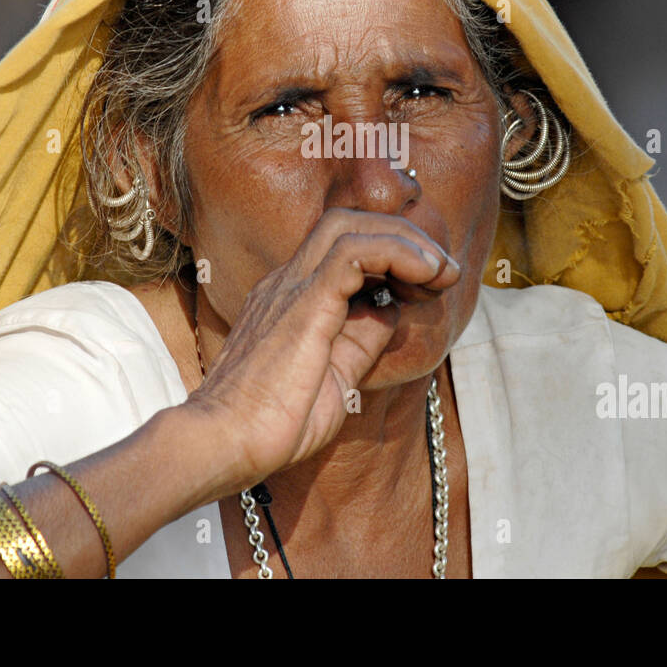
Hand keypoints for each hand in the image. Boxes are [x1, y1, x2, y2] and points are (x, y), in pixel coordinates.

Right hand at [182, 207, 459, 493]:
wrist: (223, 444)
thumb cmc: (272, 426)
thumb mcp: (336, 377)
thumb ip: (361, 340)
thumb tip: (391, 308)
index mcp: (291, 299)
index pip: (344, 248)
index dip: (394, 254)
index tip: (431, 285)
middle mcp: (287, 283)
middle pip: (346, 221)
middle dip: (403, 234)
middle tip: (443, 269)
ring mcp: (290, 288)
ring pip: (348, 225)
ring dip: (404, 239)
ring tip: (440, 270)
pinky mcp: (303, 304)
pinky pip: (352, 253)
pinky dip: (396, 253)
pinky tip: (425, 275)